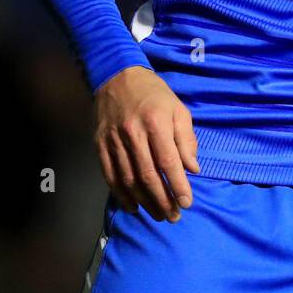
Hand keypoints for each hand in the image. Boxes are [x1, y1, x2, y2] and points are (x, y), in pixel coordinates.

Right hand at [94, 66, 199, 220]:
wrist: (117, 76)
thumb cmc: (154, 94)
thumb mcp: (178, 110)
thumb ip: (186, 140)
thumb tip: (193, 169)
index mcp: (156, 123)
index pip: (168, 161)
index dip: (178, 185)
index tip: (186, 203)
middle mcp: (133, 133)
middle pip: (148, 175)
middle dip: (162, 200)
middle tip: (173, 217)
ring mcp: (114, 140)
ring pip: (128, 179)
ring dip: (144, 202)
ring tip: (158, 215)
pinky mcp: (100, 144)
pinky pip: (110, 175)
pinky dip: (121, 194)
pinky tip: (133, 207)